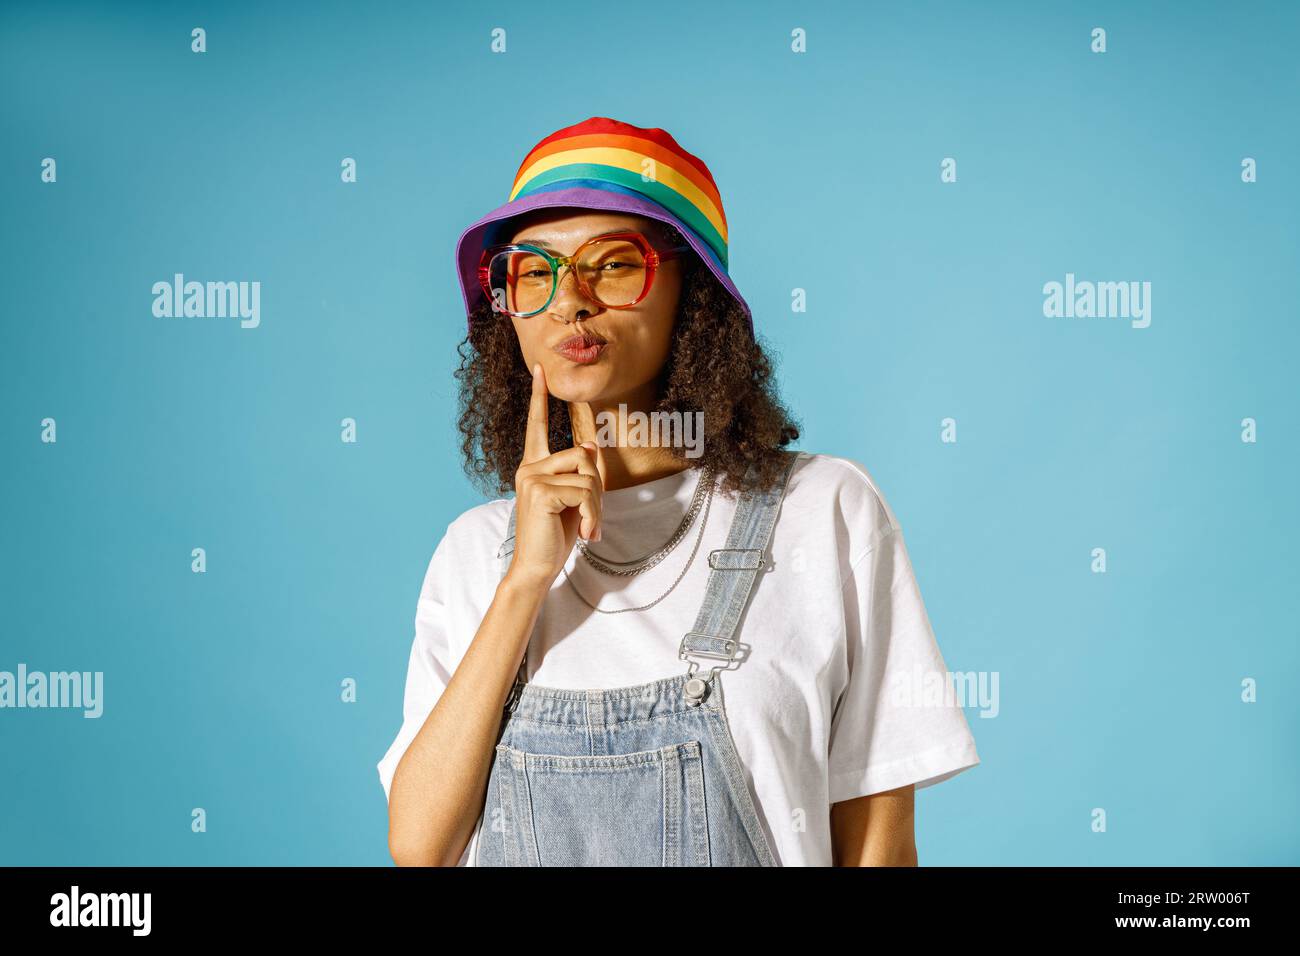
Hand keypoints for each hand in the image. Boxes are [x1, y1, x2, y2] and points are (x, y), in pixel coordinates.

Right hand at [505, 362, 606, 591]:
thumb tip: (589, 446)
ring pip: (587, 474)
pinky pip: (585, 491)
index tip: (540, 369)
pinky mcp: (540, 491)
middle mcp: (528, 467)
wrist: (537, 569)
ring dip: (597, 504)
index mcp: (533, 467)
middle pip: (583, 455)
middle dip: (597, 488)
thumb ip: (580, 473)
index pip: (537, 426)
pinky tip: (585, 534)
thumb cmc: (555, 536)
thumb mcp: (573, 501)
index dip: (539, 397)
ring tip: (587, 527)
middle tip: (592, 518)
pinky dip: (593, 515)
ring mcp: (531, 477)